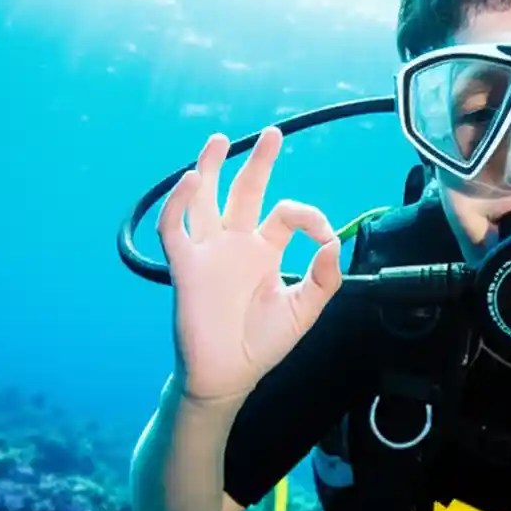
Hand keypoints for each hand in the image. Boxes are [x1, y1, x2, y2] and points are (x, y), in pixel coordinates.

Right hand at [157, 128, 341, 401]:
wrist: (227, 375)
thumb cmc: (261, 343)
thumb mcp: (303, 310)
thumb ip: (324, 278)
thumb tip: (336, 242)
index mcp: (265, 250)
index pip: (285, 214)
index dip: (307, 215)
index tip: (323, 235)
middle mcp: (235, 243)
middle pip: (244, 191)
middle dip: (257, 162)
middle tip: (272, 134)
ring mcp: (208, 252)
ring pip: (204, 199)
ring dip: (210, 168)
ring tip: (217, 140)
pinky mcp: (184, 266)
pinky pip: (174, 228)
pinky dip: (178, 203)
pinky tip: (191, 181)